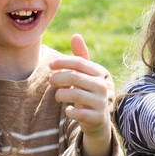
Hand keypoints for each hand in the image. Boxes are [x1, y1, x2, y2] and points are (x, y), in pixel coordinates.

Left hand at [51, 34, 114, 155]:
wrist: (99, 120)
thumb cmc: (89, 93)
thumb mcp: (87, 75)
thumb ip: (81, 57)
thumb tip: (75, 35)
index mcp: (102, 73)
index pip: (79, 62)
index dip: (62, 62)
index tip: (49, 65)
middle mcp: (104, 86)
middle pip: (74, 77)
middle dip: (58, 78)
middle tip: (50, 81)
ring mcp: (102, 102)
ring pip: (74, 94)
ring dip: (60, 94)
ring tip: (58, 96)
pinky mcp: (98, 117)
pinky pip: (76, 112)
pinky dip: (69, 111)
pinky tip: (69, 110)